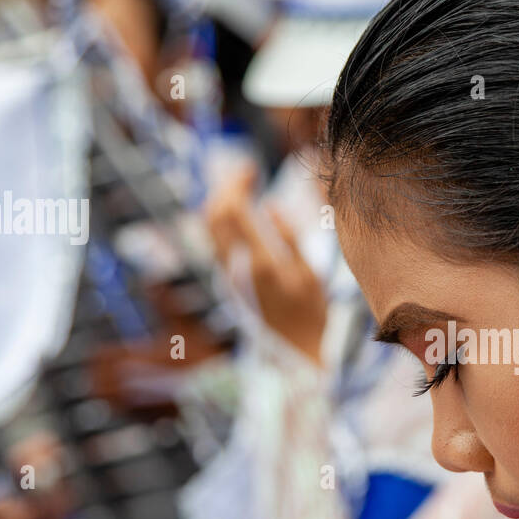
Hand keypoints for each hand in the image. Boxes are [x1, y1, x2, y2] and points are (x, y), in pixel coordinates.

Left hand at [205, 167, 326, 364]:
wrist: (292, 351)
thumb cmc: (310, 314)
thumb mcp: (310, 275)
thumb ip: (289, 239)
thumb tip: (270, 206)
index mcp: (260, 263)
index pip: (233, 210)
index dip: (238, 182)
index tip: (253, 166)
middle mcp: (236, 267)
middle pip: (213, 214)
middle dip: (226, 185)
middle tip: (248, 169)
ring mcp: (227, 274)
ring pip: (209, 227)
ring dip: (221, 199)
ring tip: (243, 184)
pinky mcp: (227, 279)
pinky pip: (214, 239)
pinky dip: (221, 217)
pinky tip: (240, 209)